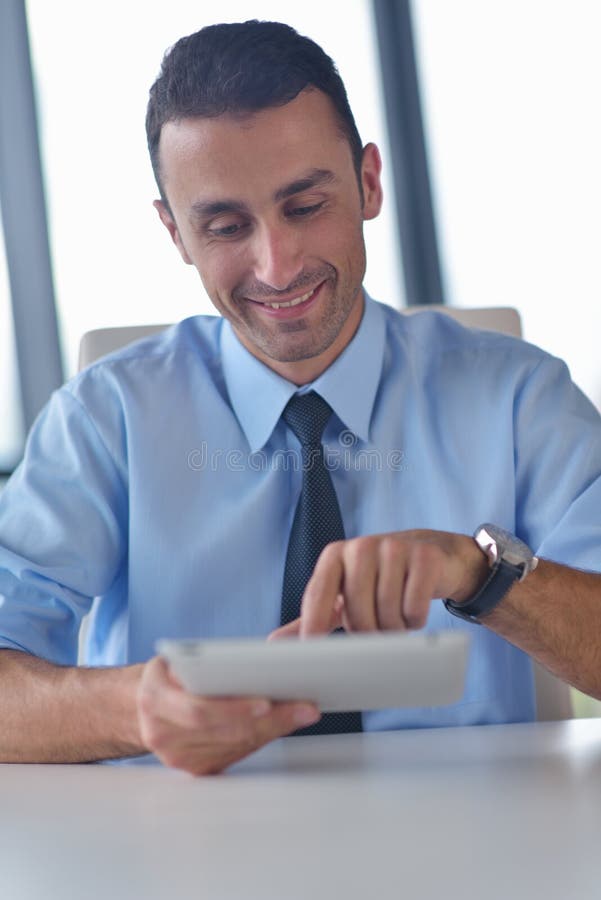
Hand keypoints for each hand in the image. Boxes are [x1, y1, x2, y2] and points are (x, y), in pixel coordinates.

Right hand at [136, 656, 319, 774]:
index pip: (199, 709)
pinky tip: (280, 725)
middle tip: (303, 707)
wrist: (137, 707)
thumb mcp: (178, 658)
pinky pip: (233, 756)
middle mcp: (161, 731)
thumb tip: (265, 659)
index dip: (235, 709)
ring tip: (300, 712)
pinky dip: (260, 739)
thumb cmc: (168, 676)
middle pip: (225, 731)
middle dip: (269, 720)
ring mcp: (176, 756)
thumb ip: (209, 661)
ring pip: (234, 745)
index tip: (267, 702)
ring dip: (271, 730)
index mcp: (154, 696)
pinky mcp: (193, 769)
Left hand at [270, 529, 487, 638]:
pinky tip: (414, 608)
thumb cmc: (379, 579)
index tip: (312, 654)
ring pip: (387, 613)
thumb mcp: (343, 592)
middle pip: (356, 612)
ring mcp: (394, 548)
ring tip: (396, 618)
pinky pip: (414, 607)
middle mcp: (361, 547)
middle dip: (367, 633)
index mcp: (334, 555)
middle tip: (377, 631)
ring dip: (394, 628)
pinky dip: (415, 619)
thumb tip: (274, 643)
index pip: (317, 594)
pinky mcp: (425, 557)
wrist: (431, 554)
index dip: (313, 625)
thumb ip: (312, 616)